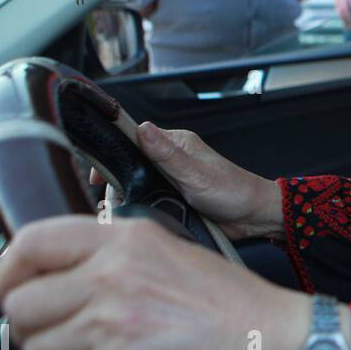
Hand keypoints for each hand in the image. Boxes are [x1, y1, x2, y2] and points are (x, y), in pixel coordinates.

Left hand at [0, 216, 350, 349]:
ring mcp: (112, 325)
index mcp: (123, 241)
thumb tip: (59, 265)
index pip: (32, 243)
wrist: (268, 340)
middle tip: (55, 331)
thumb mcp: (169, 247)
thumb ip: (113, 250)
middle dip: (31, 324)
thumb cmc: (229, 299)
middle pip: (22, 304)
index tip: (16, 285)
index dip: (11, 269)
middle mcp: (111, 278)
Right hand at [105, 122, 281, 239]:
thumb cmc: (233, 191)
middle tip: (113, 204)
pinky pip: (147, 202)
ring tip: (118, 214)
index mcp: (175, 144)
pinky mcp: (172, 200)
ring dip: (125, 200)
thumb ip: (167, 154)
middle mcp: (169, 160)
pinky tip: (131, 220)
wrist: (253, 218)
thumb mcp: (196, 174)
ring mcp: (169, 181)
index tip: (97, 175)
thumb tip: (142, 129)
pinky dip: (137, 210)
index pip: (132, 139)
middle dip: (116, 185)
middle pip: (128, 166)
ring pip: (135, 186)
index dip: (111, 154)